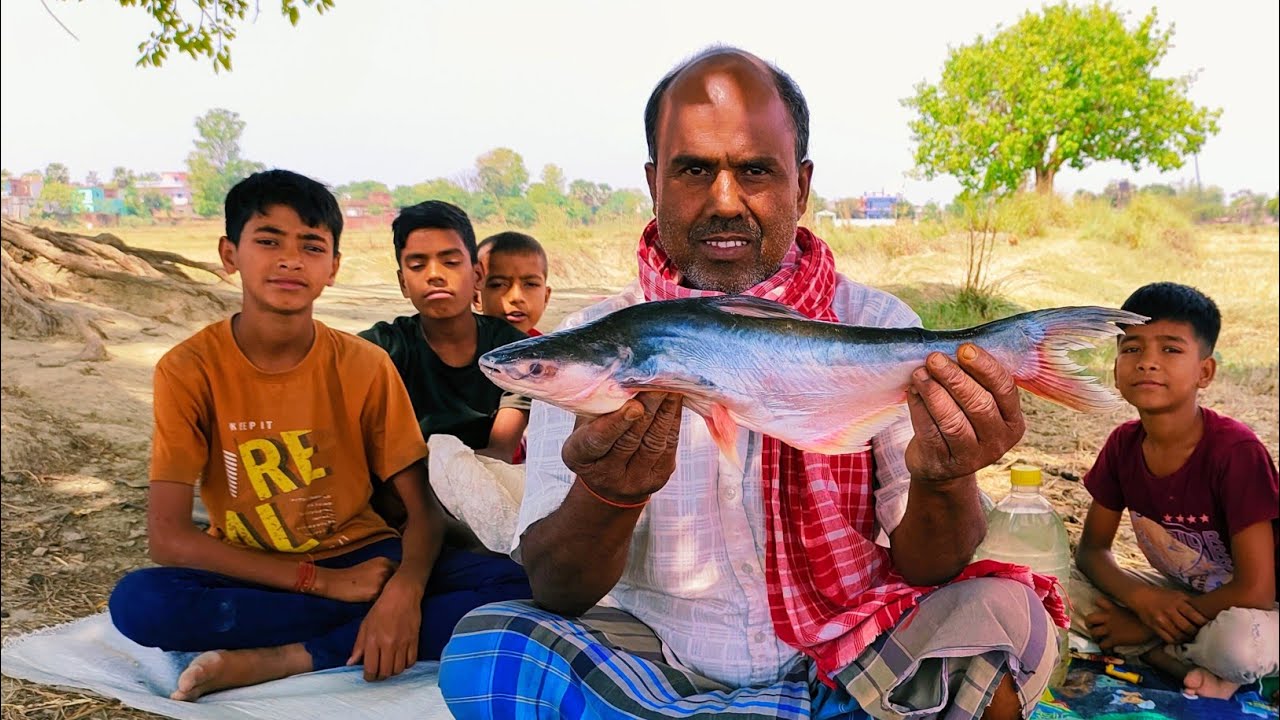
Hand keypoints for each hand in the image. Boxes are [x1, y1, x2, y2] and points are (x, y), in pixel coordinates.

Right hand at [314, 557, 396, 602]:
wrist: (336, 581)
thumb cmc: (352, 577)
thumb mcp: (370, 568)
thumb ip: (385, 572)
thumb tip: (399, 583)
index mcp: (385, 561)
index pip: (400, 572)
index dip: (398, 582)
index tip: (395, 588)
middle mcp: (386, 568)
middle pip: (399, 583)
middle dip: (395, 589)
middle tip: (385, 595)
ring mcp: (382, 579)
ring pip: (392, 592)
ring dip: (388, 596)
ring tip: (376, 597)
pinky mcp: (375, 591)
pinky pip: (383, 600)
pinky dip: (379, 602)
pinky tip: (370, 600)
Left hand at [348, 575, 422, 680]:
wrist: (402, 595)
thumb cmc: (381, 608)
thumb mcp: (365, 625)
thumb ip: (358, 646)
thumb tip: (351, 663)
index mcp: (373, 640)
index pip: (371, 668)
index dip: (369, 677)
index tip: (368, 676)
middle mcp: (388, 644)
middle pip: (385, 672)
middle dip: (380, 677)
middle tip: (378, 674)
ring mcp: (403, 643)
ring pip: (398, 669)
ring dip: (392, 672)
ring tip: (389, 667)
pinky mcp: (414, 641)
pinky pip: (411, 662)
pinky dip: (405, 665)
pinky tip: (401, 660)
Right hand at [562, 392, 682, 505]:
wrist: (608, 478)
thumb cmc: (595, 437)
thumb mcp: (585, 421)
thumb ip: (599, 405)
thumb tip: (624, 377)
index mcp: (578, 456)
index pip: (596, 441)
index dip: (615, 423)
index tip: (634, 405)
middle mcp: (604, 474)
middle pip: (629, 441)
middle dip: (647, 409)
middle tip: (659, 383)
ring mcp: (632, 482)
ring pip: (652, 444)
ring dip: (664, 413)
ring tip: (672, 387)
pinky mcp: (656, 480)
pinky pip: (669, 447)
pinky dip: (673, 421)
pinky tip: (676, 401)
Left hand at [904, 344, 1024, 482]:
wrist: (942, 466)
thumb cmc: (962, 422)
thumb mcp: (976, 405)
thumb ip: (973, 381)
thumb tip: (952, 349)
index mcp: (1012, 421)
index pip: (1004, 388)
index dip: (985, 367)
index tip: (964, 349)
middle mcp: (996, 441)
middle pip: (979, 405)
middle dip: (955, 378)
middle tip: (934, 358)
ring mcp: (971, 456)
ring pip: (953, 421)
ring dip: (934, 392)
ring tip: (919, 373)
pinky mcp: (943, 462)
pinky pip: (930, 432)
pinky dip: (919, 409)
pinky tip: (912, 392)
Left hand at [1086, 596, 1156, 649]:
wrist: (1151, 627)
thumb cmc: (1145, 618)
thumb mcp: (1133, 609)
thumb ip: (1124, 609)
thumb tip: (1125, 609)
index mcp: (1113, 608)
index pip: (1099, 601)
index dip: (1098, 605)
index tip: (1100, 609)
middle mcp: (1108, 617)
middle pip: (1089, 619)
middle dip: (1089, 624)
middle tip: (1094, 627)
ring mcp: (1110, 629)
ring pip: (1093, 633)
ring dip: (1095, 637)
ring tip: (1099, 639)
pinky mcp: (1115, 640)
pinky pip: (1103, 645)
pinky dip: (1104, 648)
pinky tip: (1108, 648)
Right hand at [1126, 585, 1206, 643]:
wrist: (1140, 596)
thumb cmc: (1161, 594)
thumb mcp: (1177, 594)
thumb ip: (1189, 602)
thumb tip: (1205, 610)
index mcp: (1177, 602)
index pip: (1195, 615)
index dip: (1203, 623)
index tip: (1208, 625)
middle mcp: (1170, 612)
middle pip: (1188, 628)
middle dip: (1196, 633)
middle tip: (1200, 633)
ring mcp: (1161, 621)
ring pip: (1179, 636)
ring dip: (1186, 638)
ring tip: (1190, 637)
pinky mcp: (1154, 627)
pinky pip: (1169, 639)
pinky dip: (1176, 641)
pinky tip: (1179, 639)